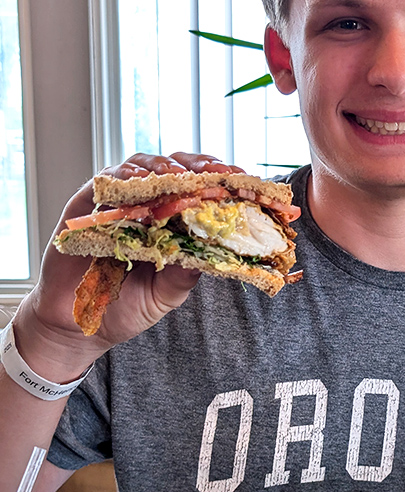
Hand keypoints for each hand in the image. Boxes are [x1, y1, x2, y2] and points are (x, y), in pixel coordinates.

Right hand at [16, 153, 245, 379]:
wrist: (79, 325)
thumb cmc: (124, 308)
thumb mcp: (164, 295)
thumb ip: (184, 275)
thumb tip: (211, 254)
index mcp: (172, 224)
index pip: (199, 192)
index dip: (218, 182)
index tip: (239, 179)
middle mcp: (147, 207)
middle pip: (173, 170)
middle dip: (195, 166)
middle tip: (212, 172)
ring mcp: (117, 203)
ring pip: (140, 167)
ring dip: (160, 167)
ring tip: (176, 176)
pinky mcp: (85, 205)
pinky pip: (104, 182)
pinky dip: (121, 178)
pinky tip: (136, 183)